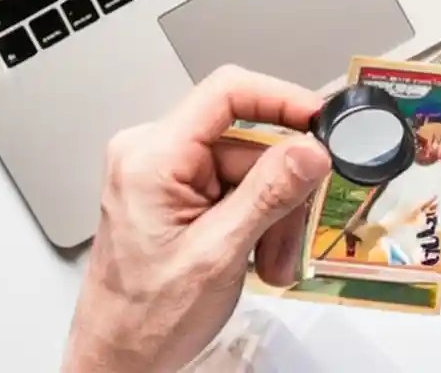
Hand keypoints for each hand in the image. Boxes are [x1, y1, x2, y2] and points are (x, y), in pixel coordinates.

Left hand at [63, 66, 331, 372]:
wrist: (119, 360)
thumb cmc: (144, 319)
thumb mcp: (219, 254)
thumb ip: (268, 194)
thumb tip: (310, 150)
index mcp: (151, 158)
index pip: (226, 93)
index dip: (282, 99)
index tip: (322, 120)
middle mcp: (154, 156)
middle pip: (249, 144)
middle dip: (281, 193)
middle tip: (293, 236)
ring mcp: (166, 176)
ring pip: (251, 173)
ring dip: (273, 219)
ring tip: (271, 263)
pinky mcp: (179, 195)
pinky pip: (237, 192)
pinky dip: (258, 226)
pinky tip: (256, 259)